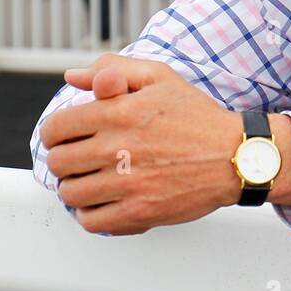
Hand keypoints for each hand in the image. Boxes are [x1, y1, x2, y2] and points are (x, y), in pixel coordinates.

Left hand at [40, 54, 245, 235]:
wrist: (235, 155)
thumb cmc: (197, 116)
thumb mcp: (159, 77)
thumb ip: (113, 69)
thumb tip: (73, 76)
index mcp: (118, 112)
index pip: (55, 128)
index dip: (54, 133)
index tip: (66, 137)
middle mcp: (118, 147)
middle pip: (58, 162)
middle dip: (65, 159)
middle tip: (81, 159)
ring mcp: (128, 182)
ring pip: (70, 193)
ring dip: (76, 187)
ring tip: (93, 180)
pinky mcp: (139, 211)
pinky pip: (91, 221)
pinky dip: (91, 213)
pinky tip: (104, 201)